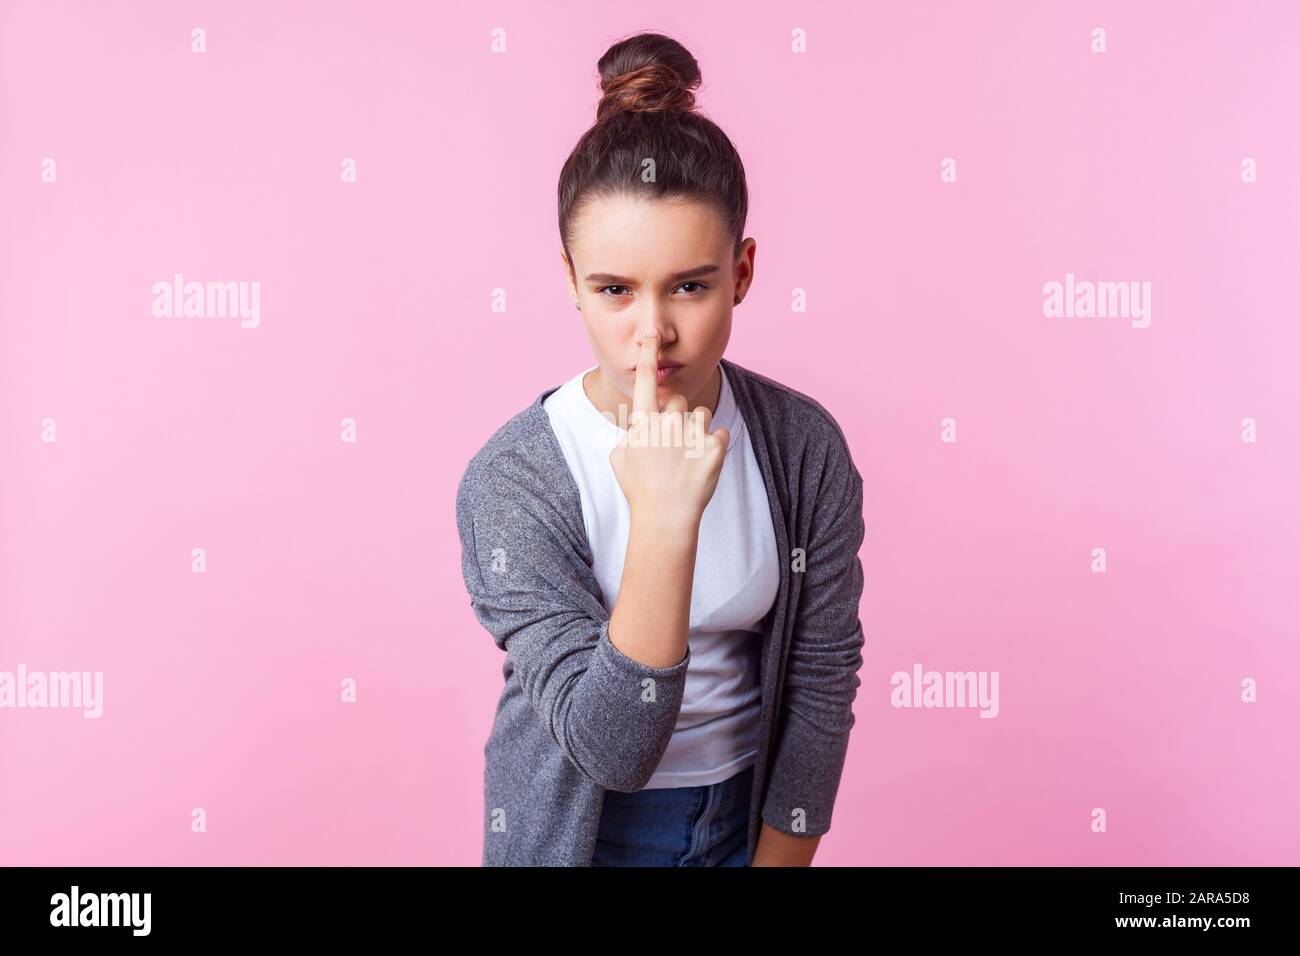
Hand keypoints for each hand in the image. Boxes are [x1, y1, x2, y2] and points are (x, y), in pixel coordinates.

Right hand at [608, 331, 729, 524]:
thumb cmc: (639, 490)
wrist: (665, 518)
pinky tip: (702, 466)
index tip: (652, 336)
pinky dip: (714, 447)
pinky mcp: (716, 446)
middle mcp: (669, 422)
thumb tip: (635, 424)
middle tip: (673, 445)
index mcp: (645, 422)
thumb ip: (628, 433)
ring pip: (700, 415)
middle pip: (678, 401)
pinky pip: (719, 434)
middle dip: (677, 416)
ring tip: (687, 458)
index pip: (646, 380)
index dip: (648, 355)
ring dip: (697, 430)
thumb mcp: (620, 459)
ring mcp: (694, 433)